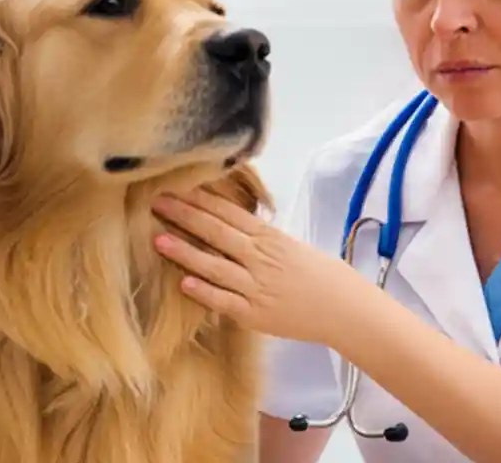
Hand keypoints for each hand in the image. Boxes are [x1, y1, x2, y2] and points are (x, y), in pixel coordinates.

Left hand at [150, 189, 370, 345]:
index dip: (201, 200)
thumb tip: (234, 226)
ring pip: (214, 265)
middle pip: (217, 232)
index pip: (229, 213)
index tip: (177, 187)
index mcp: (270, 238)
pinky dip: (204, 291)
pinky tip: (183, 282)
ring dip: (185, 251)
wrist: (344, 308)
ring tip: (159, 239)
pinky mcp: (255, 314)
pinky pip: (224, 301)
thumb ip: (262, 239)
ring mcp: (256, 286)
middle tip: (156, 202)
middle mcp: (260, 258)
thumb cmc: (322, 276)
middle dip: (185, 216)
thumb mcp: (293, 246)